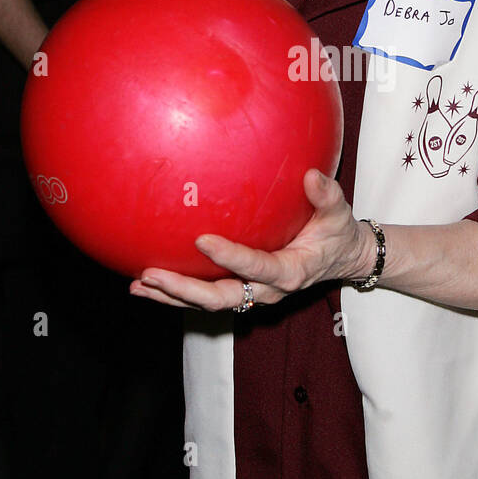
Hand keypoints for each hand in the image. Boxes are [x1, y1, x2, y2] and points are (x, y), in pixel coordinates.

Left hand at [128, 169, 373, 312]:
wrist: (339, 258)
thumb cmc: (336, 232)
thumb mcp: (339, 213)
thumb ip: (326, 196)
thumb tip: (311, 175)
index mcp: (290, 272)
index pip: (256, 267)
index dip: (229, 257)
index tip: (201, 239)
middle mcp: (267, 291)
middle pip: (220, 298)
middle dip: (183, 290)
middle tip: (152, 274)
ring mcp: (251, 294)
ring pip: (206, 303)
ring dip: (170, 296)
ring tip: (137, 285)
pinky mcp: (240, 290)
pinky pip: (204, 296)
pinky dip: (174, 294)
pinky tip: (145, 283)